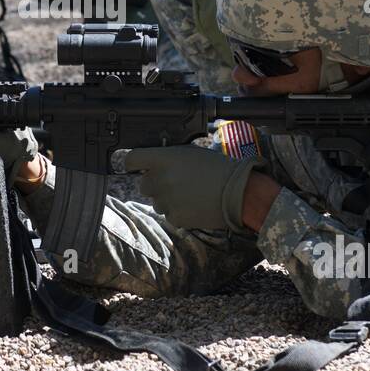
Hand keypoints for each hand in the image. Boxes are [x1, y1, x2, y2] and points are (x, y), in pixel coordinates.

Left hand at [123, 145, 265, 233]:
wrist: (238, 192)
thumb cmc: (216, 168)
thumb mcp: (189, 152)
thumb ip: (166, 157)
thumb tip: (152, 162)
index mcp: (163, 159)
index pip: (131, 159)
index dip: (133, 163)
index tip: (137, 166)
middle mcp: (161, 179)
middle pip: (143, 184)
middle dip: (155, 183)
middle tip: (175, 182)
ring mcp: (166, 200)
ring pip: (155, 201)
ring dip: (166, 198)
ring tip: (189, 193)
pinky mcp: (175, 217)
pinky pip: (168, 214)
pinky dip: (178, 211)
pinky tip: (194, 204)